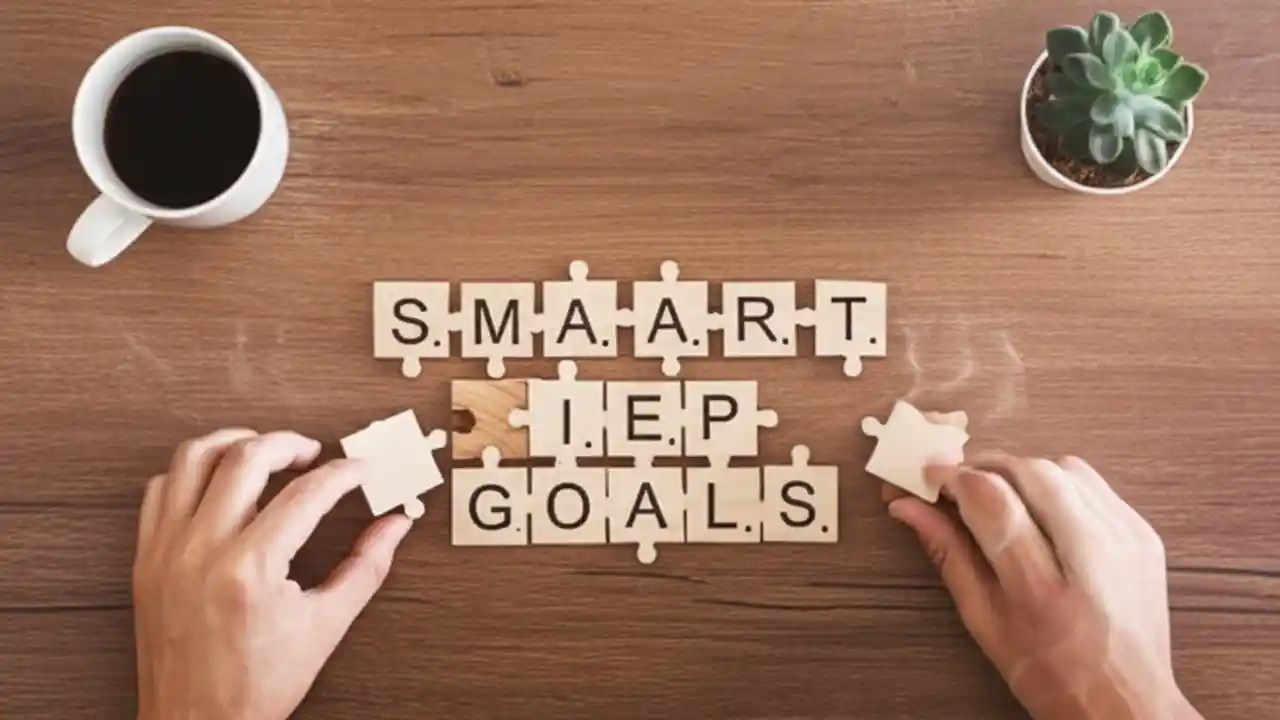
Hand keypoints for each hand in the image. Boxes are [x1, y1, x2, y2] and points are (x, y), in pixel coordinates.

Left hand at [132, 429, 411, 719]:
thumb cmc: (255, 686)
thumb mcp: (325, 626)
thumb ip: (365, 567)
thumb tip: (394, 526)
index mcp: (250, 571)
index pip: (305, 493)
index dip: (342, 473)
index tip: (357, 470)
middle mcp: (201, 553)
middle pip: (246, 457)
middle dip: (289, 444)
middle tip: (312, 453)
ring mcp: (166, 552)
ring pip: (192, 459)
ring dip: (234, 442)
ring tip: (263, 450)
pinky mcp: (145, 559)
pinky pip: (159, 489)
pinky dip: (190, 473)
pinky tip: (219, 482)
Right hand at [889, 453, 1201, 719]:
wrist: (1129, 701)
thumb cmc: (1051, 672)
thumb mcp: (985, 621)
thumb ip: (949, 555)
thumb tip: (908, 507)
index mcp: (1043, 589)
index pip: (993, 500)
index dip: (954, 476)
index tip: (929, 475)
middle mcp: (1093, 554)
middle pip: (1030, 470)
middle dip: (986, 466)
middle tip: (958, 483)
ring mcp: (1126, 538)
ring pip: (1063, 466)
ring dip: (1022, 471)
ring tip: (1000, 497)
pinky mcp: (1143, 532)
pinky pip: (1092, 482)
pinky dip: (1057, 484)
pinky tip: (1041, 511)